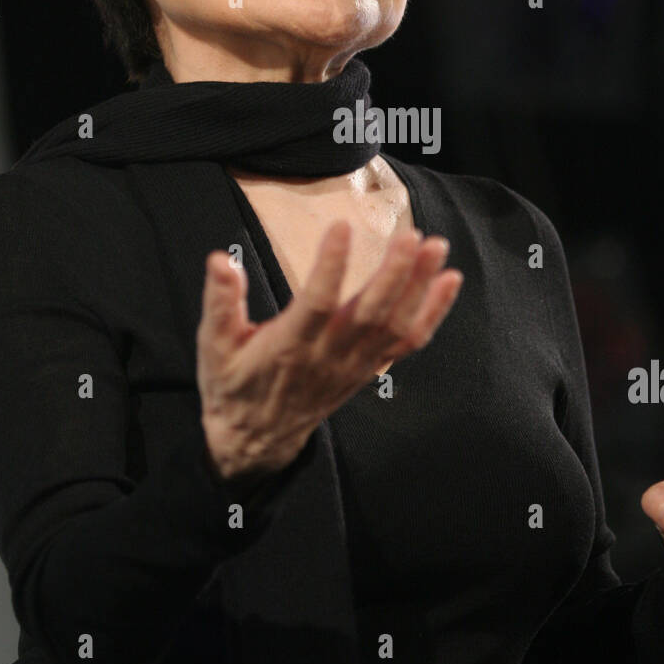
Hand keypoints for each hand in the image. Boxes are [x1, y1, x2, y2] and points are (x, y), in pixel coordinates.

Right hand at [197, 221, 462, 479]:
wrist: (257, 437)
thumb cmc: (234, 383)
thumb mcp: (213, 347)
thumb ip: (219, 304)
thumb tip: (219, 260)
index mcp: (289, 346)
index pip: (316, 303)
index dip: (330, 266)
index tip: (342, 226)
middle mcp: (328, 355)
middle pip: (369, 314)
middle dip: (394, 275)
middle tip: (411, 236)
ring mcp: (356, 364)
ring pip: (395, 325)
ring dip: (421, 287)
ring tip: (437, 247)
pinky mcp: (371, 367)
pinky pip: (409, 342)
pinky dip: (434, 312)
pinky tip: (450, 280)